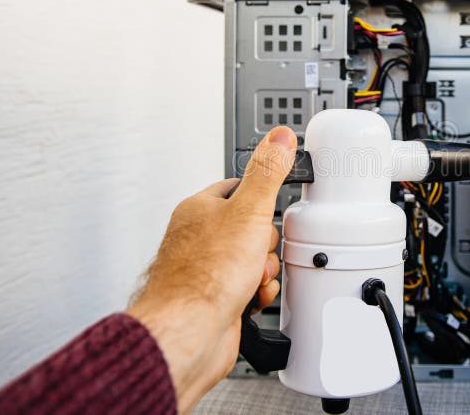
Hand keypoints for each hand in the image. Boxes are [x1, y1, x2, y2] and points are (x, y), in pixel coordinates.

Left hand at [127, 126, 295, 412]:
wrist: (189, 332)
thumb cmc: (204, 276)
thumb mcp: (249, 211)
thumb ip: (267, 172)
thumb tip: (279, 137)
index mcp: (199, 209)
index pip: (238, 189)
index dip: (260, 199)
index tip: (269, 205)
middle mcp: (198, 238)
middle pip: (251, 228)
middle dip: (263, 244)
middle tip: (254, 250)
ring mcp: (205, 269)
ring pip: (251, 260)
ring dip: (261, 271)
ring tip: (250, 278)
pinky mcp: (214, 298)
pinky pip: (247, 288)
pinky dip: (255, 293)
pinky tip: (249, 297)